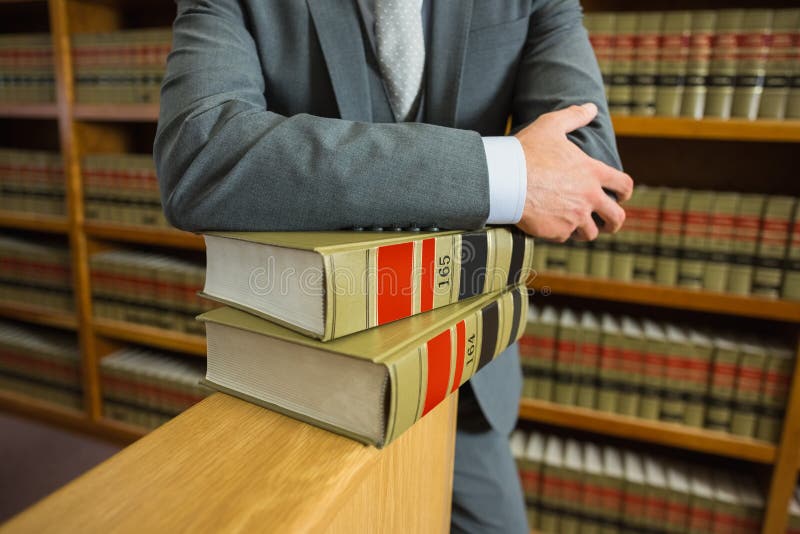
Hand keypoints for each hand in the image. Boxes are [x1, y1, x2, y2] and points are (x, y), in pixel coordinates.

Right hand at [514, 103, 632, 241]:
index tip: (621, 195)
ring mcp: (574, 217)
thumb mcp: (551, 126)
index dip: (625, 191)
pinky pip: (564, 236)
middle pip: (616, 218)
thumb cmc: (527, 151)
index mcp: (593, 173)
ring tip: (576, 227)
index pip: (624, 185)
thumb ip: (574, 116)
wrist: (505, 180)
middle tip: (608, 223)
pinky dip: (559, 232)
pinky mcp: (557, 231)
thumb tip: (591, 108)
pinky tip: (551, 224)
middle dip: (614, 222)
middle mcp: (588, 197)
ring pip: (590, 233)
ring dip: (585, 230)